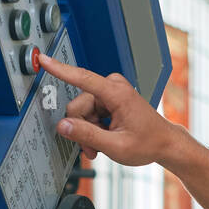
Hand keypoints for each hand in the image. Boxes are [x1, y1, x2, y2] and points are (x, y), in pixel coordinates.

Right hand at [36, 52, 182, 165]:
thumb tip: (63, 126)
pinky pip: (89, 113)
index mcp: (117, 94)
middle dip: (81, 129)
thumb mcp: (116, 146)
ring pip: (82, 112)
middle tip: (92, 148)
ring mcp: (110, 92)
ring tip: (100, 147)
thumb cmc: (148, 143)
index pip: (82, 78)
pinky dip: (93, 129)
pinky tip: (103, 139)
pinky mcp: (108, 99)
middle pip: (78, 106)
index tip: (43, 60)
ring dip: (87, 132)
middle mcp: (113, 87)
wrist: (164, 144)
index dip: (60, 70)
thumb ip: (87, 135)